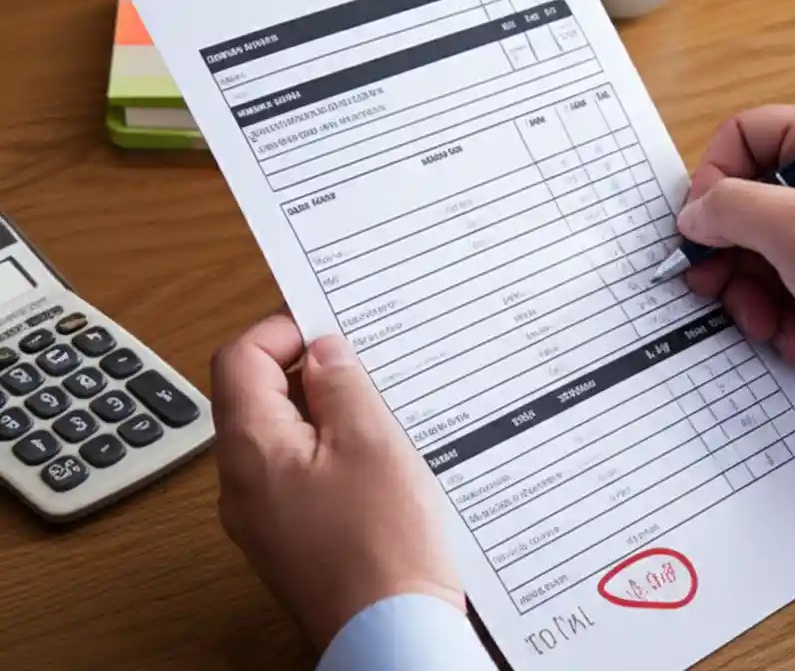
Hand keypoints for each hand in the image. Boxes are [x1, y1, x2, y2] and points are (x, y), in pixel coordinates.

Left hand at [210, 314, 464, 648]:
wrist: (391, 634)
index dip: (281, 330)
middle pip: (255, 398)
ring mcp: (262, 517)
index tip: (328, 324)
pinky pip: (298, 476)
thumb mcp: (371, 442)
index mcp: (251, 450)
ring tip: (378, 411)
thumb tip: (323, 352)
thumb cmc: (383, 547)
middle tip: (363, 364)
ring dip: (323, 413)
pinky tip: (375, 459)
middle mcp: (242, 484)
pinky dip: (329, 453)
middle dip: (307, 371)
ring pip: (281, 439)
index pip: (239, 359)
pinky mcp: (290, 540)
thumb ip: (342, 385)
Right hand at [677, 106, 794, 387]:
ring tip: (778, 330)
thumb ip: (733, 210)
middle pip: (747, 203)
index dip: (712, 182)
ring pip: (763, 250)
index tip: (701, 232)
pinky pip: (789, 279)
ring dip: (761, 298)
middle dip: (734, 261)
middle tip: (722, 294)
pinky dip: (789, 312)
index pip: (744, 135)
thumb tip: (693, 214)